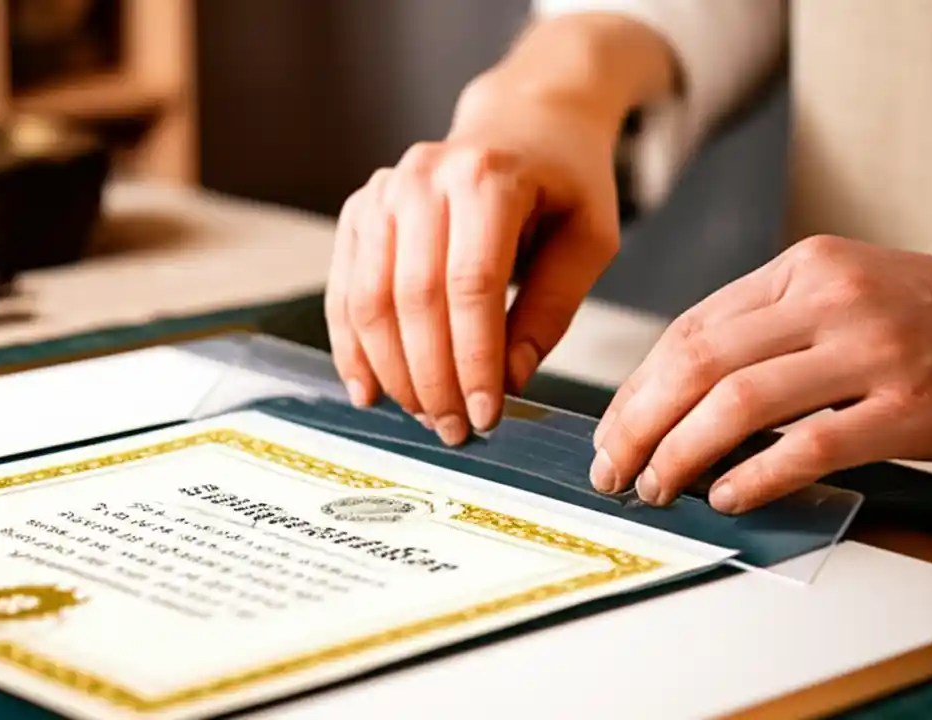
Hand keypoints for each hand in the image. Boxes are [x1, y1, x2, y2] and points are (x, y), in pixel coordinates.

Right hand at [325, 15, 675, 445]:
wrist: (524, 119)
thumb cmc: (564, 182)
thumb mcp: (588, 240)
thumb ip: (551, 311)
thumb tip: (507, 381)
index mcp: (488, 176)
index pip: (472, 284)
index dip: (473, 358)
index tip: (486, 414)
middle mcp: (424, 177)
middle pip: (414, 297)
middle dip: (431, 376)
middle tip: (452, 429)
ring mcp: (384, 190)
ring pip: (369, 298)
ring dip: (391, 370)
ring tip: (421, 415)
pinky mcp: (360, 210)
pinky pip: (343, 289)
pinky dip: (352, 346)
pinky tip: (369, 390)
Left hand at [592, 235, 931, 512]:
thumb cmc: (928, 321)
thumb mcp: (843, 296)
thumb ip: (764, 330)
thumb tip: (671, 396)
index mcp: (805, 268)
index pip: (690, 328)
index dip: (636, 387)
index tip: (610, 429)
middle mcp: (833, 298)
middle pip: (698, 363)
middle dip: (638, 424)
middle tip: (613, 468)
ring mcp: (873, 351)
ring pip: (739, 404)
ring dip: (681, 455)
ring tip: (657, 487)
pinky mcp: (909, 409)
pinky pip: (808, 447)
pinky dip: (754, 476)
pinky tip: (727, 496)